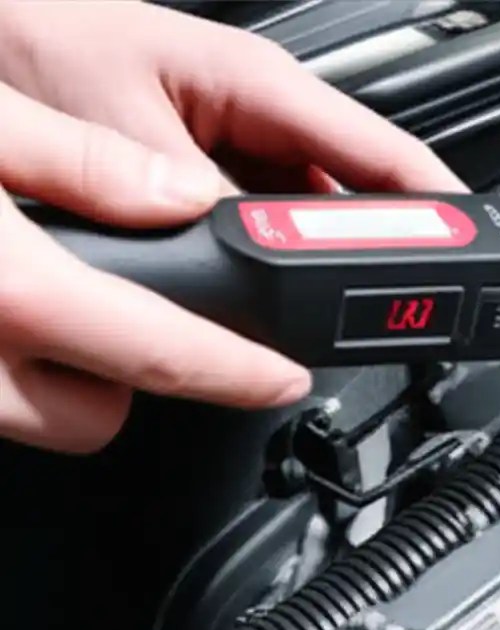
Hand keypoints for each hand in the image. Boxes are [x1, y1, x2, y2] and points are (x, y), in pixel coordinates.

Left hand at [0, 2, 466, 453]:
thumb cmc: (28, 42)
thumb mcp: (116, 127)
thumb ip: (194, 201)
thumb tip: (249, 268)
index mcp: (263, 86)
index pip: (386, 151)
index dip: (441, 208)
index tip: (474, 256)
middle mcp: (262, 110)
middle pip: (361, 191)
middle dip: (388, 251)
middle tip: (403, 308)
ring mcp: (239, 137)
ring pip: (314, 212)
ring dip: (326, 259)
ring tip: (336, 309)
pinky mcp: (211, 164)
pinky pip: (266, 220)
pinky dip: (274, 257)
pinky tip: (264, 288)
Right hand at [0, 83, 314, 452]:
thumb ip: (86, 162)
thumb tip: (180, 191)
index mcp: (23, 292)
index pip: (174, 354)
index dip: (248, 373)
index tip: (290, 378)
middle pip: (107, 411)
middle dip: (146, 369)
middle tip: (148, 307)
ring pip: (48, 416)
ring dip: (72, 375)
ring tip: (61, 297)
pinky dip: (15, 367)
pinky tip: (6, 307)